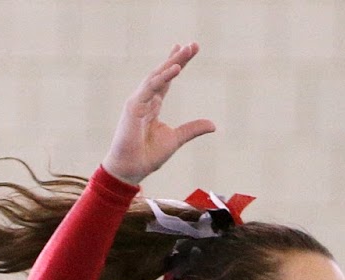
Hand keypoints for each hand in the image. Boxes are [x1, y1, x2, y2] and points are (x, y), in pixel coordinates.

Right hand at [103, 43, 215, 186]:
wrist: (131, 169)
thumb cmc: (148, 156)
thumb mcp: (176, 139)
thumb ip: (193, 129)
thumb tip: (213, 125)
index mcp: (153, 105)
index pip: (167, 79)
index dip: (178, 64)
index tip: (189, 49)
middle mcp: (145, 99)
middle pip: (163, 73)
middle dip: (178, 58)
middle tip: (193, 44)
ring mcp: (138, 101)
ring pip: (157, 75)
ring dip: (172, 62)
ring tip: (185, 50)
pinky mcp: (133, 106)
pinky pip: (150, 87)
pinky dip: (163, 77)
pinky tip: (176, 68)